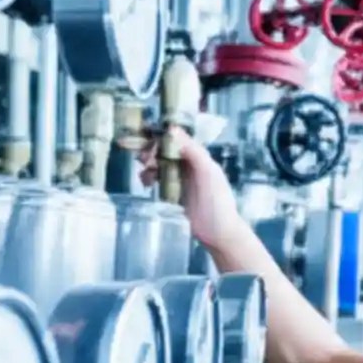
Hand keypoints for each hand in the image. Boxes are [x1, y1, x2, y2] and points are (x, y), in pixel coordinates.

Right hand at [137, 127, 246, 248]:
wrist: (218, 233)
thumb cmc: (218, 202)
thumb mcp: (208, 173)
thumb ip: (193, 151)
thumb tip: (173, 130)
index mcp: (199, 157)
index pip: (177, 139)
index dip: (162, 136)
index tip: (148, 138)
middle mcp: (189, 165)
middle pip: (165, 150)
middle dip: (152, 151)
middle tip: (144, 160)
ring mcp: (181, 179)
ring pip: (160, 164)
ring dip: (149, 164)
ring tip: (145, 174)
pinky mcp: (174, 193)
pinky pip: (158, 180)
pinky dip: (149, 177)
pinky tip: (146, 183)